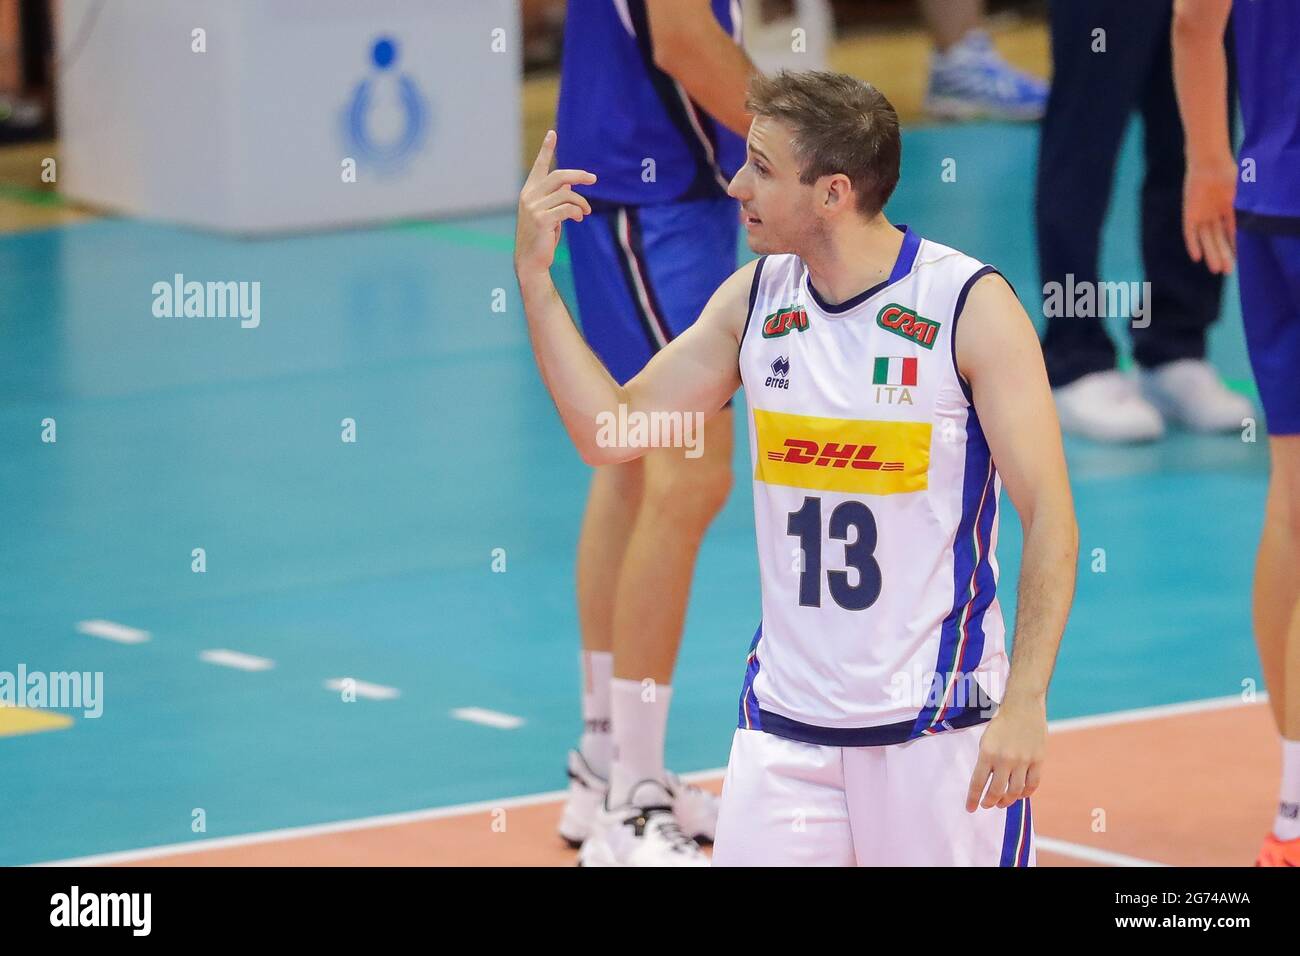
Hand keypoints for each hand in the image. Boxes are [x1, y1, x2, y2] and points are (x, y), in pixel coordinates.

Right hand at [514, 130, 595, 275]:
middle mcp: (529, 196)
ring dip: (581, 203)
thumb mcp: (549, 213)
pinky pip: (567, 209)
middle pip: (559, 176)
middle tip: (593, 179)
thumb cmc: (541, 237)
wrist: (531, 260)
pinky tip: (579, 218)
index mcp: (529, 192)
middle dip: (579, 176)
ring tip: (584, 212)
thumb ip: (557, 198)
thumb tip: (570, 186)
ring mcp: (534, 207)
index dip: (546, 149)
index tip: (552, 133)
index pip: (539, 166)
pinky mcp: (542, 219)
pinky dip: (577, 212)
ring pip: (566, 195)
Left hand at [965, 695, 1046, 811]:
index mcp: (987, 753)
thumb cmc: (1001, 722)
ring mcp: (1023, 760)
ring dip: (1007, 801)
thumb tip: (986, 784)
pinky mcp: (1038, 759)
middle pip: (997, 791)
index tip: (970, 808)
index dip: (973, 798)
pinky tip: (1020, 795)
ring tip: (1002, 802)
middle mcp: (1005, 759)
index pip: (978, 782)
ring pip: (1015, 791)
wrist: (1023, 705)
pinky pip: (1033, 784)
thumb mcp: (986, 740)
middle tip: (988, 804)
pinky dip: (1026, 793)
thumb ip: (986, 761)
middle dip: (990, 802)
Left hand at [1183, 154, 1237, 274]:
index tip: (1242, 261)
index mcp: (1229, 208)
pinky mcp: (1189, 213)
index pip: (1233, 232)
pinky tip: (1197, 257)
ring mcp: (1202, 214)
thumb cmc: (1230, 173)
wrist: (1209, 160)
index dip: (1236, 246)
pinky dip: (1193, 244)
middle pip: (1218, 239)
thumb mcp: (1243, 193)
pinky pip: (1190, 232)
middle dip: (1224, 255)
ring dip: (1211, 253)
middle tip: (1228, 272)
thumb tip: (1259, 225)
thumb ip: (1248, 209)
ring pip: (1207, 239)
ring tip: (1217, 269)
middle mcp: (1215, 214)